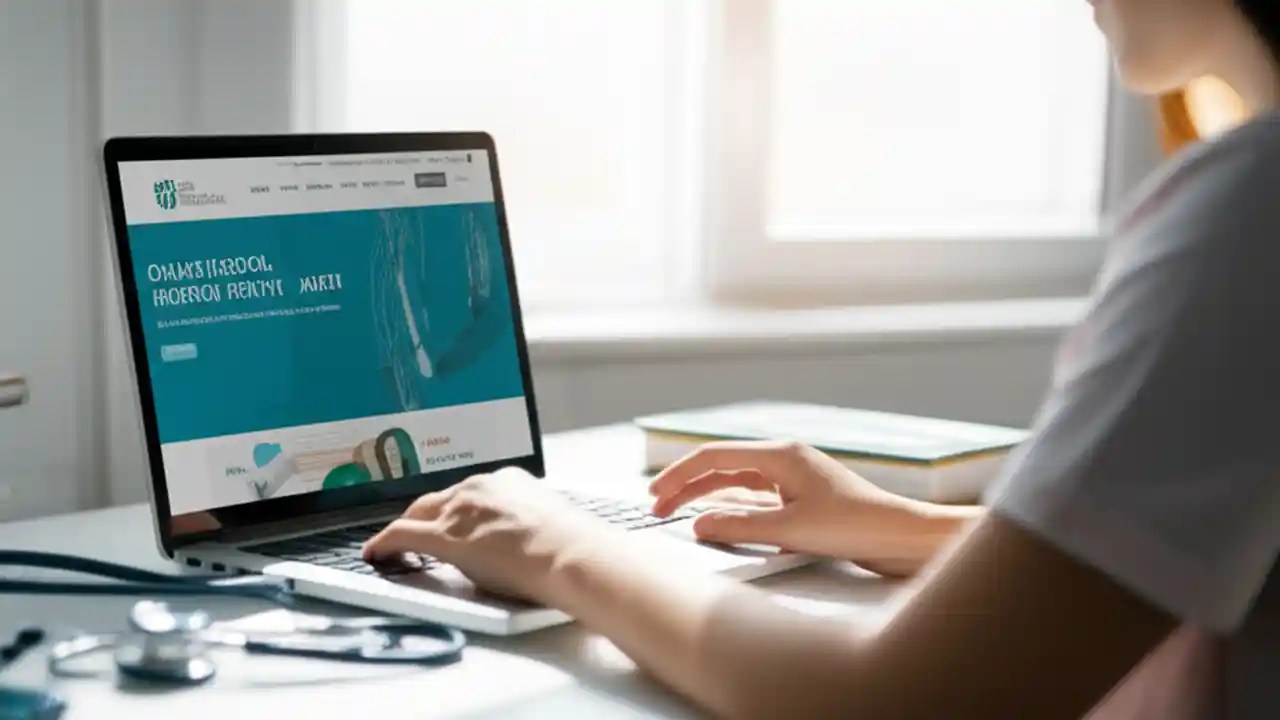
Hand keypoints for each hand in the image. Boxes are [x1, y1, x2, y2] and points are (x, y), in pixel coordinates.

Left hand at [362, 468, 618, 602]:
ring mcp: (459, 509)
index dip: (456, 509)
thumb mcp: (547, 523)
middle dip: (423, 516)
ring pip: (418, 515)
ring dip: (407, 529)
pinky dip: (384, 544)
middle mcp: (479, 487)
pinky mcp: (443, 536)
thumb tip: (522, 543)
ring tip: (396, 546)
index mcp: (508, 480)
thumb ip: (525, 524)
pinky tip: (376, 554)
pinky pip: (401, 535)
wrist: (568, 553)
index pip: (469, 493)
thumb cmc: (570, 547)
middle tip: (415, 532)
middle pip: (437, 500)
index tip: (455, 520)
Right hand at [650, 441, 976, 575]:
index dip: (679, 475)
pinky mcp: (801, 503)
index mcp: (781, 454)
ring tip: (676, 514)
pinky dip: (731, 510)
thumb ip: (739, 526)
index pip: (715, 456)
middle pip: (722, 468)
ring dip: (706, 498)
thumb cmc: (854, 527)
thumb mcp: (789, 530)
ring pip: (736, 485)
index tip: (654, 495)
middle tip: (656, 508)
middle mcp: (784, 461)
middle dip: (687, 486)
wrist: (903, 537)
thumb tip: (697, 524)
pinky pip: (755, 501)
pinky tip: (715, 522)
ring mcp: (793, 482)